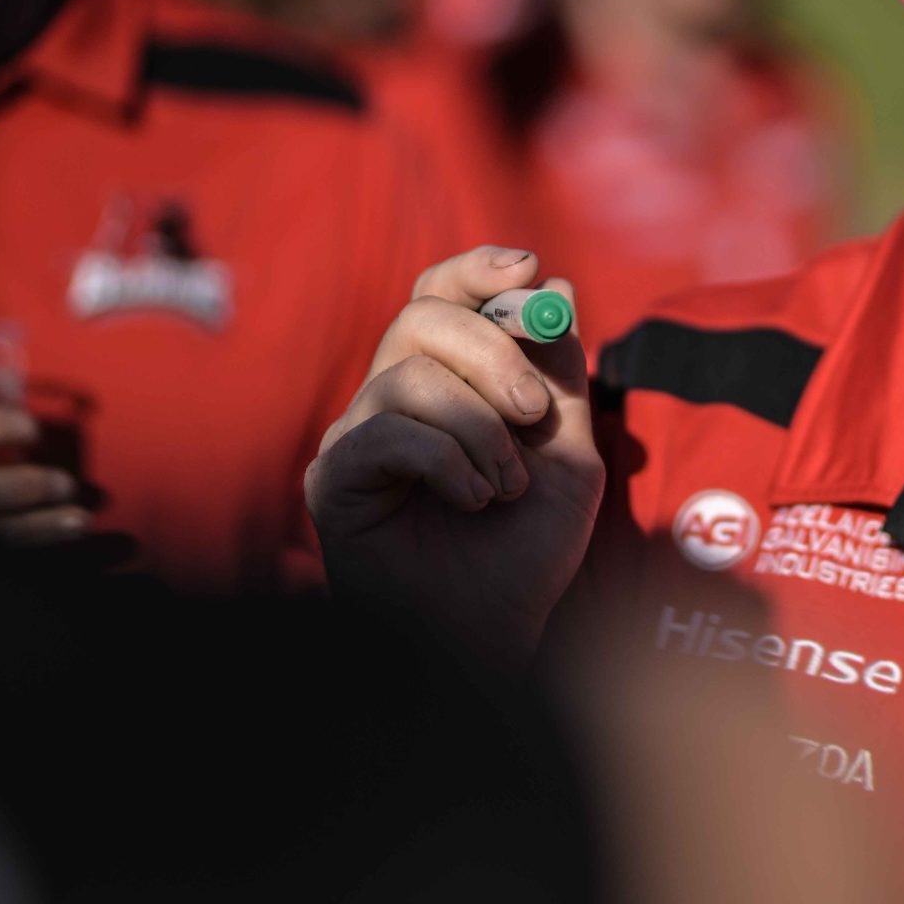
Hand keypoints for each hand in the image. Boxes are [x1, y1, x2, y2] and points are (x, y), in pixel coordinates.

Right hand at [305, 247, 605, 661]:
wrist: (494, 634)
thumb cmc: (526, 551)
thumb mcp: (570, 452)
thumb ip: (562, 375)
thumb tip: (557, 286)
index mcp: (448, 381)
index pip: (441, 295)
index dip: (477, 270)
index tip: (527, 269)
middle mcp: (394, 398)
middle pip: (421, 317)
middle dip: (492, 351)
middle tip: (533, 412)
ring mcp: (358, 436)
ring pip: (409, 376)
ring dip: (479, 431)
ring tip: (505, 487)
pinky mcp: (333, 480)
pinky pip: (385, 432)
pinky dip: (446, 463)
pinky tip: (471, 503)